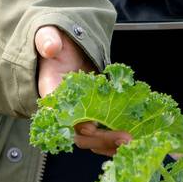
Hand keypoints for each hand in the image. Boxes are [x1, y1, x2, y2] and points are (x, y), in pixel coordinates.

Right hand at [35, 26, 128, 156]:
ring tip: (133, 143)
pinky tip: (134, 139)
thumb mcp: (47, 37)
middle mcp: (64, 111)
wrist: (64, 49)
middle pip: (79, 135)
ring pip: (93, 139)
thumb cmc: (54, 45)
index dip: (75, 124)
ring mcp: (79, 116)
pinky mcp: (94, 117)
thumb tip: (51, 47)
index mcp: (51, 95)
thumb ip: (47, 40)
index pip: (59, 117)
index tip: (92, 126)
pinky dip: (116, 140)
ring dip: (111, 144)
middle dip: (102, 139)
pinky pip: (103, 134)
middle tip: (125, 138)